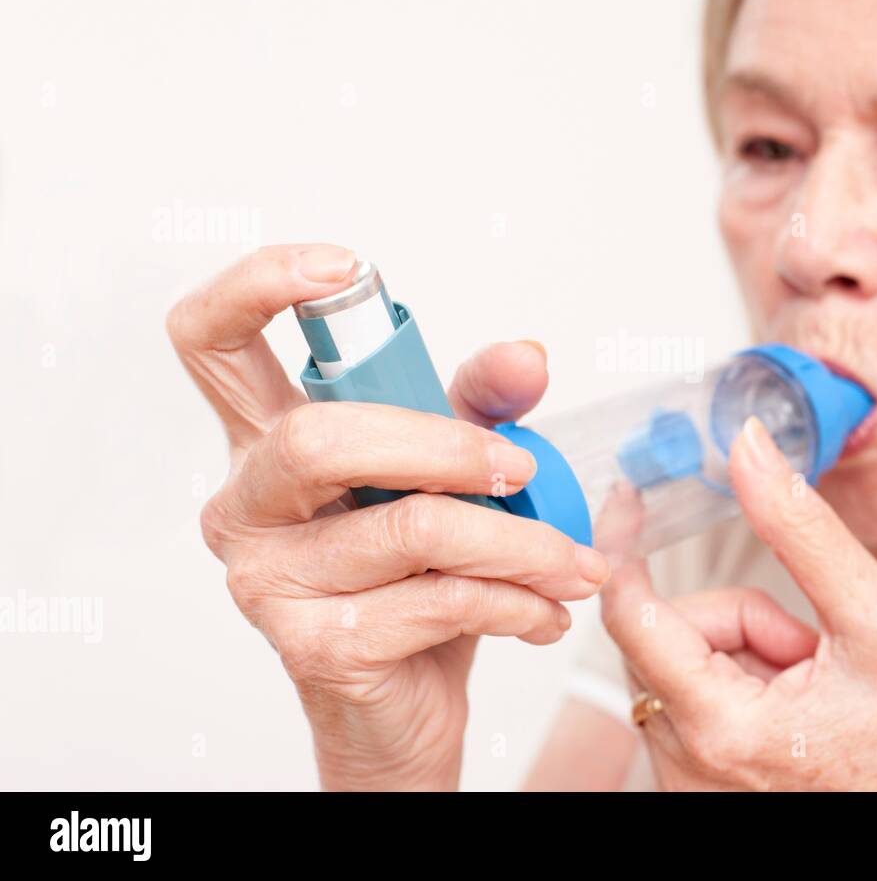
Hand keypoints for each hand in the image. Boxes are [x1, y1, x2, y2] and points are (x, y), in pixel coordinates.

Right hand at [167, 243, 608, 789]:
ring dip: (520, 543)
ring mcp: (266, 580)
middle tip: (522, 467)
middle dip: (447, 445)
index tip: (341, 267)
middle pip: (318, 438)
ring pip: (411, 528)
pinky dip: (516, 601)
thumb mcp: (451, 471)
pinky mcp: (313, 646)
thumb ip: (480, 405)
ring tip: (573, 564)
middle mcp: (245, 504)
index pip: (209, 340)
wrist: (406, 704)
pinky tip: (545, 610)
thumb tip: (526, 356)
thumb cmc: (416, 576)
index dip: (256, 285)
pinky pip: (438, 601)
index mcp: (267, 441)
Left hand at [599, 416, 876, 790]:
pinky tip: (796, 708)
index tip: (631, 498)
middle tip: (809, 645)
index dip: (625, 545)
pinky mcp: (696, 784)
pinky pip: (690, 700)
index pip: (631, 616)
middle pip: (666, 634)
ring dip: (742, 650)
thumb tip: (748, 449)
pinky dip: (737, 683)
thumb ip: (802, 529)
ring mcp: (689, 781)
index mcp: (722, 728)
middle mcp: (687, 766)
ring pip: (680, 662)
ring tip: (813, 685)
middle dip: (737, 616)